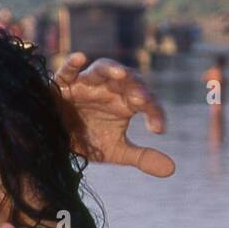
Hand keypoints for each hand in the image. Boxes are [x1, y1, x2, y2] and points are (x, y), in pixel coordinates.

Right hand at [54, 51, 174, 176]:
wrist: (57, 144)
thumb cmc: (88, 141)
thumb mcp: (116, 152)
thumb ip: (143, 157)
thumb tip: (172, 169)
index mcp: (125, 102)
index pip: (147, 102)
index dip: (155, 113)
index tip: (159, 130)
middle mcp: (109, 89)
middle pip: (128, 80)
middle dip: (136, 88)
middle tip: (141, 100)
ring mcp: (87, 84)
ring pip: (102, 69)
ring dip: (111, 69)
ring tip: (120, 74)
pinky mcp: (63, 85)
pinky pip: (68, 71)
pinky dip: (72, 63)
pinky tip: (80, 57)